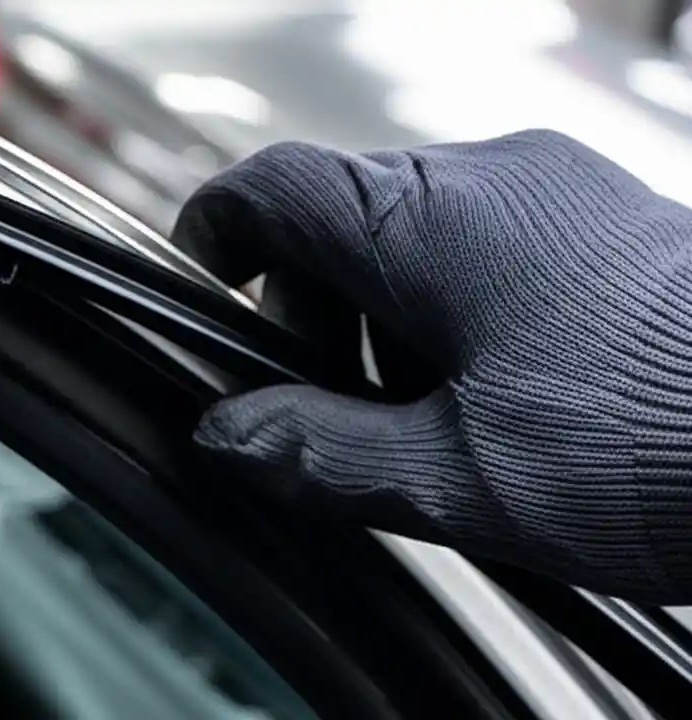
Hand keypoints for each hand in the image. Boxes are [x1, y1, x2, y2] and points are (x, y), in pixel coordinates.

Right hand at [179, 129, 691, 603]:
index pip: (272, 187)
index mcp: (426, 219)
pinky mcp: (601, 222)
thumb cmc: (654, 444)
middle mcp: (487, 176)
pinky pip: (486, 246)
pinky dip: (455, 316)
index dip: (216, 240)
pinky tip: (500, 399)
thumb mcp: (455, 474)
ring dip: (388, 325)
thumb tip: (224, 437)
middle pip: (338, 218)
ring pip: (413, 237)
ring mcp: (553, 190)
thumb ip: (318, 451)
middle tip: (336, 412)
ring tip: (436, 425)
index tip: (208, 302)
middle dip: (313, 316)